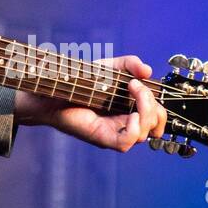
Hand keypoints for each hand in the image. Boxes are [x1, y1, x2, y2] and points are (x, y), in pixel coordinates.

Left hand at [13, 55, 166, 152]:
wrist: (51, 88)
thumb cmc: (77, 80)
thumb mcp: (108, 67)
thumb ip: (128, 64)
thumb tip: (147, 71)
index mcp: (128, 108)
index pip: (157, 114)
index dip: (155, 100)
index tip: (137, 82)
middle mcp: (123, 122)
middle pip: (155, 124)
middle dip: (153, 104)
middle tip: (135, 87)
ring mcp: (113, 131)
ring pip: (144, 134)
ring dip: (146, 113)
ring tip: (132, 94)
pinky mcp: (101, 137)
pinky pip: (126, 143)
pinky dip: (135, 131)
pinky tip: (132, 117)